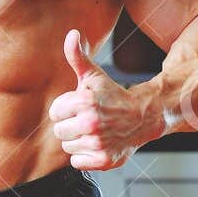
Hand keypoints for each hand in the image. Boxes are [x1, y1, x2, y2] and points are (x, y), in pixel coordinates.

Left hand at [48, 29, 158, 170]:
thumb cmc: (113, 95)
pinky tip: (98, 144)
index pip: (55, 113)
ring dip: (78, 141)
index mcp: (84, 101)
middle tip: (89, 120)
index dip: (66, 110)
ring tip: (95, 132)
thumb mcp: (94, 75)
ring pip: (68, 147)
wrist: (143, 116)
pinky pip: (77, 162)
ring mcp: (98, 143)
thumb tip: (72, 34)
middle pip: (60, 132)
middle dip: (71, 126)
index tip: (81, 107)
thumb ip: (77, 56)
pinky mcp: (103, 160)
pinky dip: (85, 156)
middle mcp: (91, 123)